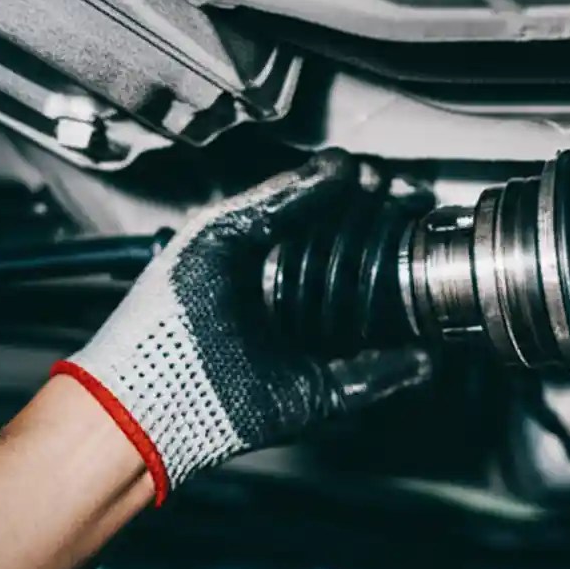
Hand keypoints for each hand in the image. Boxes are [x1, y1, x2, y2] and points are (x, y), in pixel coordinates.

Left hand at [53, 151, 430, 505]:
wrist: (146, 400)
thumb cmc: (168, 313)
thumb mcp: (221, 233)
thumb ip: (278, 198)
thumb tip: (339, 168)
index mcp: (262, 259)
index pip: (324, 216)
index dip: (358, 194)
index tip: (384, 179)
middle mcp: (288, 299)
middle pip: (355, 255)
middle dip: (386, 229)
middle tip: (409, 205)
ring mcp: (306, 346)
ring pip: (370, 310)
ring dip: (401, 284)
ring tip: (416, 257)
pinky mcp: (315, 393)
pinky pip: (370, 376)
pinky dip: (401, 363)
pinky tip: (423, 347)